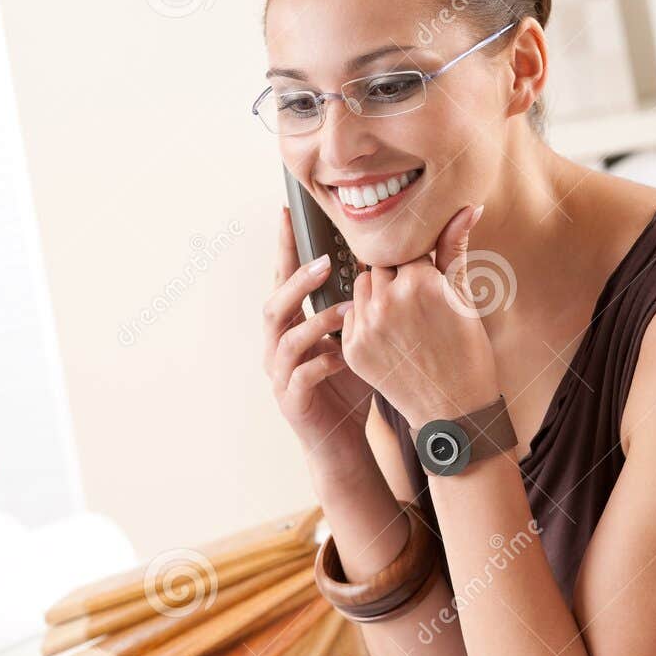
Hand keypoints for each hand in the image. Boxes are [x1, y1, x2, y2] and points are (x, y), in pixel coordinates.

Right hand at [264, 208, 373, 462]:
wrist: (343, 442)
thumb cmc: (351, 386)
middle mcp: (277, 348)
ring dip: (315, 320)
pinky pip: (300, 375)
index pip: (282, 280)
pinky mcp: (291, 401)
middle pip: (273, 304)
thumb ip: (359, 305)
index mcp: (290, 327)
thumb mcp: (357, 338)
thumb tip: (381, 260)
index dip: (283, 247)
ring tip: (348, 310)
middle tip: (325, 261)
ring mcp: (280, 375)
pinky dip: (322, 362)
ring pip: (285, 338)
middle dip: (297, 281)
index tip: (287, 213)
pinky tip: (344, 357)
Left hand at [341, 204, 500, 428]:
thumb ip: (454, 248)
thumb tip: (466, 207)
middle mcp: (387, 301)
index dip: (417, 265)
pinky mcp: (352, 349)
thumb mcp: (463, 296)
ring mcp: (366, 326)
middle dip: (394, 278)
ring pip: (361, 288)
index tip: (427, 284)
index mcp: (418, 281)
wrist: (453, 410)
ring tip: (403, 322)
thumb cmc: (467, 352)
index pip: (405, 250)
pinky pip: (349, 317)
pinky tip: (389, 340)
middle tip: (415, 306)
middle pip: (378, 266)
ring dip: (376, 296)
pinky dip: (364, 322)